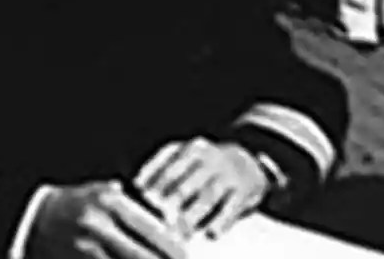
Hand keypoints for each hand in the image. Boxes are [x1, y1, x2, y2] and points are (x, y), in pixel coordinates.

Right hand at [27, 181, 187, 258]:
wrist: (38, 219)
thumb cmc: (82, 204)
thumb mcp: (109, 195)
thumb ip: (139, 208)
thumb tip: (176, 227)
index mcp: (110, 202)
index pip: (153, 229)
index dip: (175, 248)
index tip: (188, 255)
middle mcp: (98, 226)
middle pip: (143, 256)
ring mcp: (85, 249)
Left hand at [134, 138, 269, 239]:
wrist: (248, 160)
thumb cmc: (207, 165)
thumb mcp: (186, 156)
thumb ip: (162, 166)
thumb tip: (134, 185)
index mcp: (192, 149)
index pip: (168, 167)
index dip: (153, 185)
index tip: (141, 201)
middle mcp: (210, 159)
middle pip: (186, 185)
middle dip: (170, 206)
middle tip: (159, 221)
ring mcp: (228, 174)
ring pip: (207, 197)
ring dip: (192, 217)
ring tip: (180, 234)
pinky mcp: (244, 190)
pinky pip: (231, 207)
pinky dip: (221, 222)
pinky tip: (211, 234)